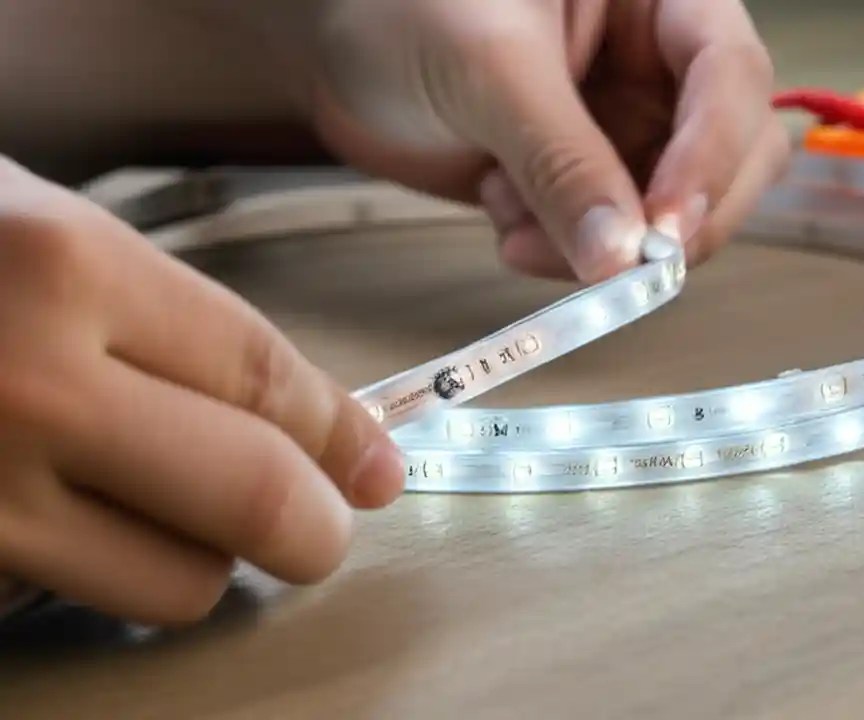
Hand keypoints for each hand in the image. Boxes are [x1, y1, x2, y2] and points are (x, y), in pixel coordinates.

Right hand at [0, 157, 403, 624]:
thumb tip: (307, 420)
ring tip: (166, 513)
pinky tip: (72, 522)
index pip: (269, 382)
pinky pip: (67, 603)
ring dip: (202, 560)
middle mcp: (20, 387)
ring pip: (175, 584)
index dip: (343, 436)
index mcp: (64, 271)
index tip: (373, 467)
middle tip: (320, 526)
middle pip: (253, 501)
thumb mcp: (46, 232)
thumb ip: (176, 327)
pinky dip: (99, 575)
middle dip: (313, 526)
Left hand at [292, 0, 787, 281]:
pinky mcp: (596, 179)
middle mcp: (661, 59)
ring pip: (681, 209)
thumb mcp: (487, 67)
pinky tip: (504, 220)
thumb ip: (559, 160)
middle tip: (619, 267)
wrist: (335, 51)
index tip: (665, 228)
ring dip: (609, 243)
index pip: (730, 70)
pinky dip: (567, 252)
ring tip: (516, 227)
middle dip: (676, 217)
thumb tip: (621, 258)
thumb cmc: (401, 7)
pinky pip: (617, 240)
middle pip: (736, 149)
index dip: (710, 153)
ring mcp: (633, 122)